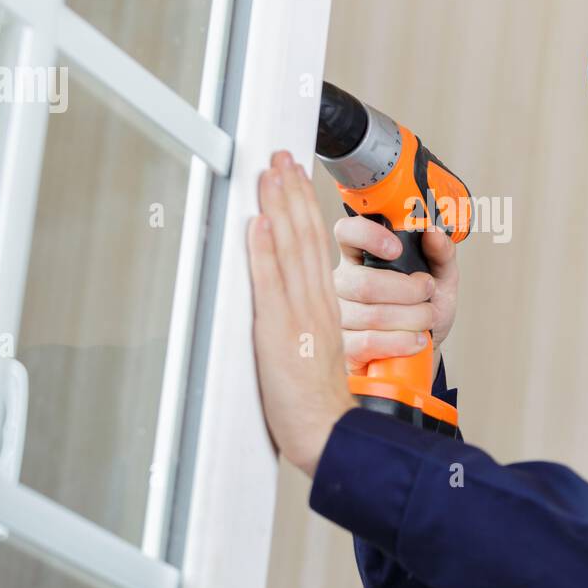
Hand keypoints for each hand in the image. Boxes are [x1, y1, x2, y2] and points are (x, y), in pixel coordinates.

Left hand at [248, 150, 356, 477]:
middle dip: (292, 192)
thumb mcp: (325, 350)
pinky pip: (270, 283)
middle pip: (304, 236)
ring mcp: (296, 314)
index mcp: (326, 306)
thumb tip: (295, 296)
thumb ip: (314, 320)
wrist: (329, 430)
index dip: (305, 207)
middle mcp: (314, 303)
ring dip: (278, 207)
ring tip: (271, 173)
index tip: (296, 176)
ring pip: (289, 249)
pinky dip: (263, 251)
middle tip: (282, 157)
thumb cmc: (322, 401)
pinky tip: (258, 223)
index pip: (316, 244)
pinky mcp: (277, 331)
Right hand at [332, 214, 458, 378]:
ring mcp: (339, 315)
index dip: (368, 236)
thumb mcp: (441, 278)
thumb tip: (433, 232)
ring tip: (426, 320)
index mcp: (362, 257)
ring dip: (412, 319)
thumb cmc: (423, 310)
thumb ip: (441, 253)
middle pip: (365, 283)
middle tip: (427, 294)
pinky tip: (415, 341)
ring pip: (372, 315)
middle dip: (408, 291)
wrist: (420, 355)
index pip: (347, 233)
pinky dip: (401, 342)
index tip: (396, 249)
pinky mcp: (343, 346)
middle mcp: (343, 283)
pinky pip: (368, 342)